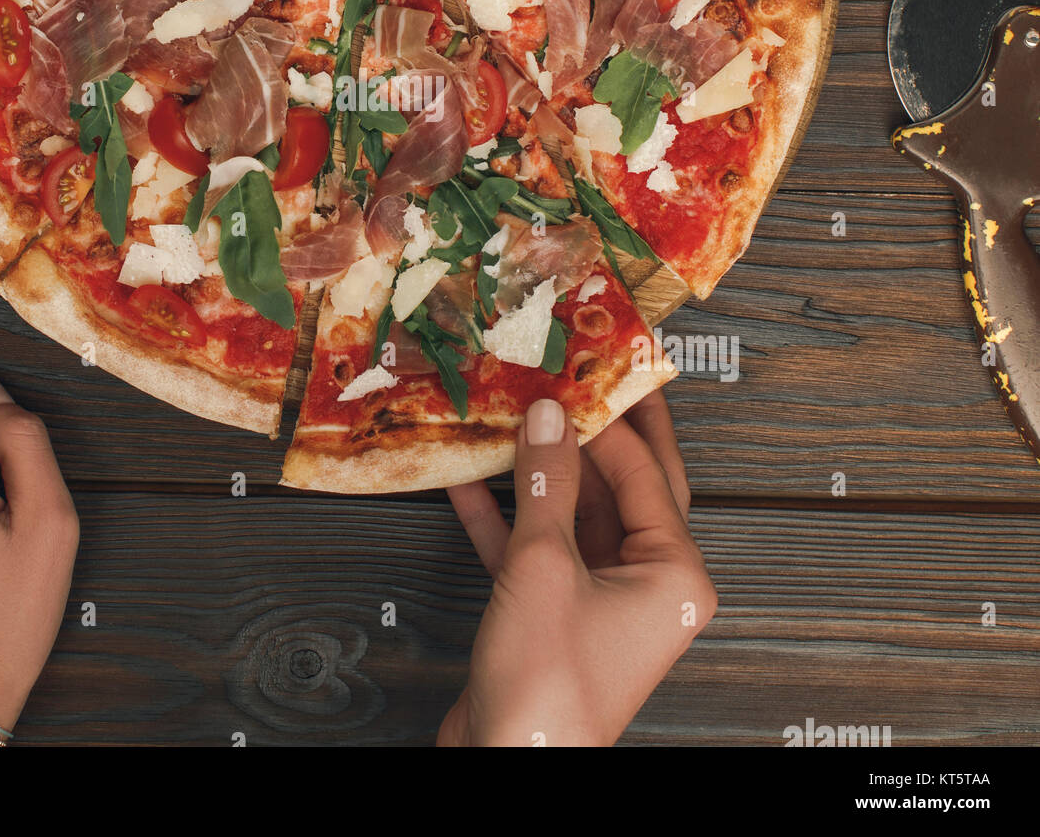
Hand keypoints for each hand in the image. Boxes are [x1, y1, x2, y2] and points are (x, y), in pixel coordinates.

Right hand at [441, 391, 715, 746]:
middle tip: (572, 375)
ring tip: (507, 415)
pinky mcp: (554, 617)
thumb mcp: (544, 565)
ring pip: (570, 516)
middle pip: (618, 489)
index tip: (583, 370)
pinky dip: (504, 518)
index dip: (611, 419)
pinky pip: (535, 551)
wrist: (508, 770)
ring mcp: (599, 601)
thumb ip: (546, 482)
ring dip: (536, 472)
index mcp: (674, 574)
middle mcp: (646, 585)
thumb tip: (548, 412)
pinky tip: (467, 480)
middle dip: (588, 436)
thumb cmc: (548, 681)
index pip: (647, 474)